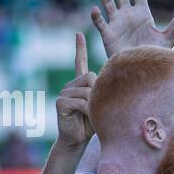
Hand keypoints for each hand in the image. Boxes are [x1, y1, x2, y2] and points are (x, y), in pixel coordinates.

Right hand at [54, 32, 94, 150]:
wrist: (77, 140)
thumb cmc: (92, 124)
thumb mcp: (101, 105)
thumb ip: (103, 92)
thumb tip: (112, 82)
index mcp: (80, 84)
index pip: (79, 62)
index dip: (79, 48)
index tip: (79, 34)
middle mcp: (70, 85)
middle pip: (91, 77)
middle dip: (99, 93)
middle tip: (97, 108)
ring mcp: (64, 92)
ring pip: (87, 90)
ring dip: (94, 104)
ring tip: (91, 115)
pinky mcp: (61, 101)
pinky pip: (80, 101)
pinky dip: (87, 111)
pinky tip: (84, 117)